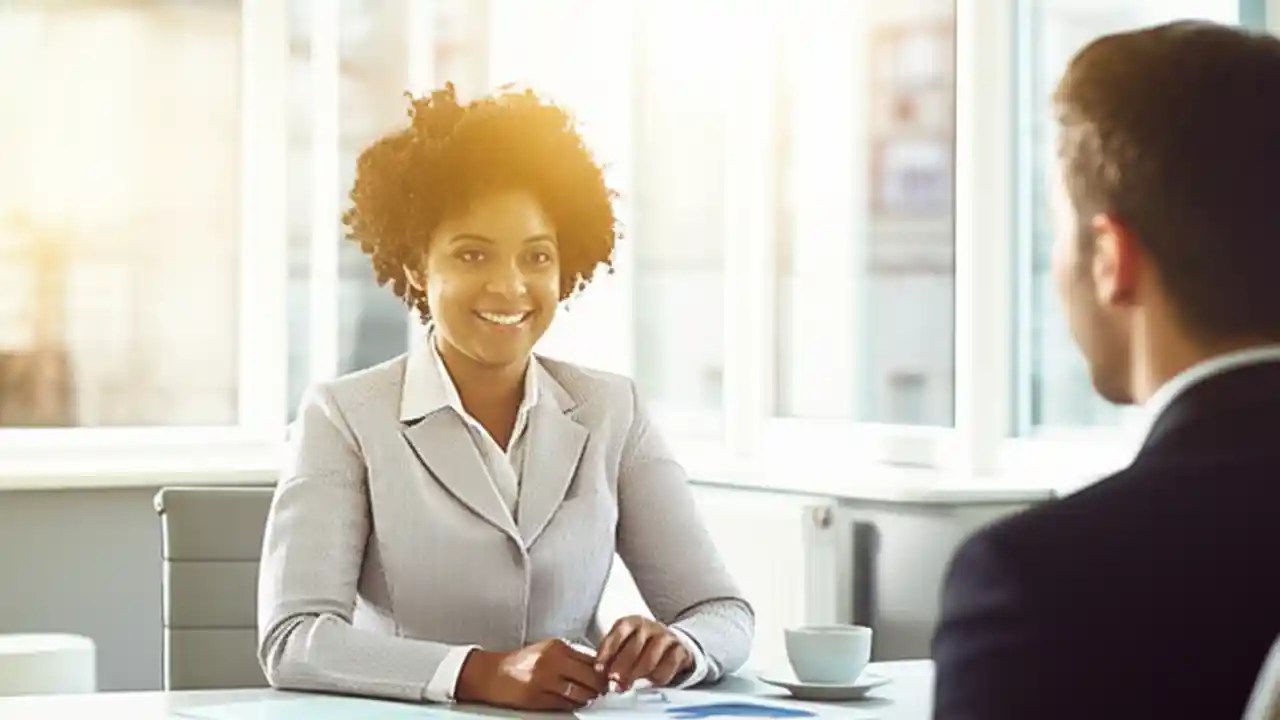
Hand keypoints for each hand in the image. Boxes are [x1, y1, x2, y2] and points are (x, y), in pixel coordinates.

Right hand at [455, 639, 607, 710]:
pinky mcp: (537, 698)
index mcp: (556, 647)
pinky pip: (564, 705)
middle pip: (590, 676)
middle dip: (599, 686)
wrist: (492, 674)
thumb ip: (569, 657)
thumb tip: (595, 667)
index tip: (607, 676)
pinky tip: (573, 703)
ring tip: (588, 697)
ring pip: (579, 693)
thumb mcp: (546, 651)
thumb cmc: (519, 663)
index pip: (591, 659)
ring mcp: (544, 680)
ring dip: (587, 698)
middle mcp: (552, 661)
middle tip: (602, 690)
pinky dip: (572, 706)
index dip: (602, 671)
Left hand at [595, 616, 693, 690]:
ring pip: (652, 655)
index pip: (618, 633)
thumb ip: (612, 658)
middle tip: (614, 681)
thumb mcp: (624, 647)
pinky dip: (659, 676)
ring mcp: (666, 636)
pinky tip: (651, 683)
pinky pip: (670, 664)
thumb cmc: (640, 648)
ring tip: (628, 686)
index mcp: (631, 622)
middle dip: (622, 665)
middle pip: (635, 645)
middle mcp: (649, 626)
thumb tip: (600, 674)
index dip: (607, 652)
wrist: (670, 646)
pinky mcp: (680, 649)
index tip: (599, 669)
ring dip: (638, 673)